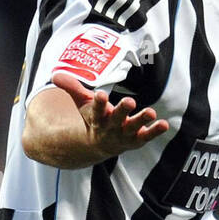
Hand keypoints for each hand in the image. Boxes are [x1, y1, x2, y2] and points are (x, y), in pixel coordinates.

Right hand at [51, 70, 168, 159]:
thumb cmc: (94, 119)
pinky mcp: (137, 139)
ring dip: (141, 120)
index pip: (96, 110)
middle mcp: (111, 128)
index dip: (98, 103)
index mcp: (97, 119)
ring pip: (133, 128)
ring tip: (151, 112)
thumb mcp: (82, 103)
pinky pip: (147, 136)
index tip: (100, 94)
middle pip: (116, 119)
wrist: (100, 145)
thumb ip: (72, 88)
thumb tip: (54, 74)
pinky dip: (155, 131)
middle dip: (123, 111)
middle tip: (130, 101)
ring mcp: (124, 134)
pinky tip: (164, 124)